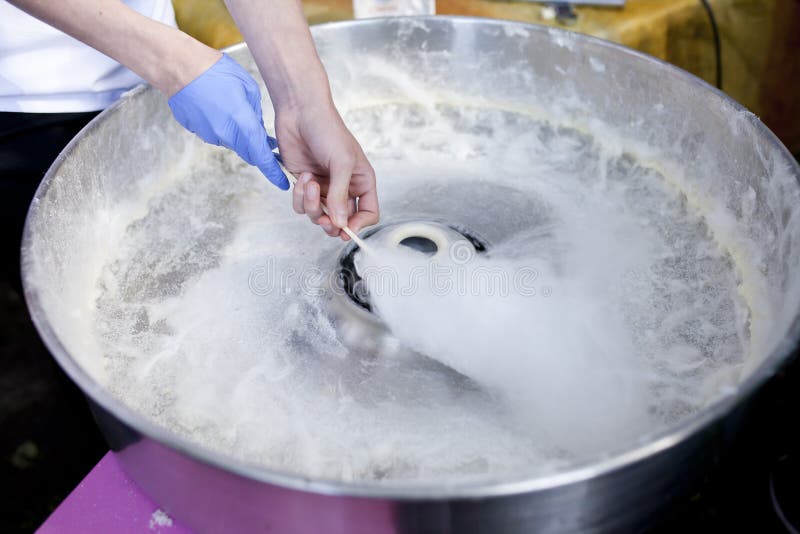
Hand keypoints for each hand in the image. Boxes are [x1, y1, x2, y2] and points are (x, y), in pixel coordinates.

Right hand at [168, 54, 288, 189]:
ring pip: (231, 142)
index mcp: (243, 124)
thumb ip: (256, 113)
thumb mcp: (248, 88)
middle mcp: (226, 135)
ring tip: (233, 107)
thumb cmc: (215, 71)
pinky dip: (221, 126)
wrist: (180, 67)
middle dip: (258, 150)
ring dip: (238, 133)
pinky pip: (216, 134)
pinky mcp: (197, 131)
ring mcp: (209, 135)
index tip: (282, 183)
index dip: (274, 172)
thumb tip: (258, 128)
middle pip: (248, 152)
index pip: (263, 157)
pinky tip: (218, 107)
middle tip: (267, 142)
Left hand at [281, 103, 378, 238]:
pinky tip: (302, 176)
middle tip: (324, 219)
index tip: (345, 229)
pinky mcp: (303, 186)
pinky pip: (301, 206)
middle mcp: (343, 188)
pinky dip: (299, 196)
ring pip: (318, 216)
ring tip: (308, 182)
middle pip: (341, 222)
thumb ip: (340, 196)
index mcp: (361, 182)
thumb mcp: (341, 163)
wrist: (300, 112)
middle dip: (330, 223)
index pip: (368, 213)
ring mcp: (323, 188)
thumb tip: (341, 225)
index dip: (358, 225)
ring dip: (311, 204)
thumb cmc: (328, 131)